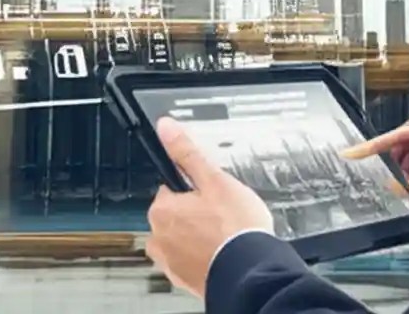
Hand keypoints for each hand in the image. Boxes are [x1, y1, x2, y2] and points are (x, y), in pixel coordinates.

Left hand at [145, 117, 273, 298]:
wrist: (250, 272)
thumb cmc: (235, 229)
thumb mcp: (214, 179)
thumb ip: (188, 153)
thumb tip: (166, 128)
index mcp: (161, 210)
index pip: (171, 189)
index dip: (194, 190)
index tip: (211, 195)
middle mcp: (158, 238)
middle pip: (175, 215)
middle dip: (195, 214)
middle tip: (222, 215)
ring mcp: (170, 262)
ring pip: (182, 239)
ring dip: (198, 237)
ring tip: (225, 236)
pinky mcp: (184, 279)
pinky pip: (190, 261)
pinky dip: (203, 257)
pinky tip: (222, 253)